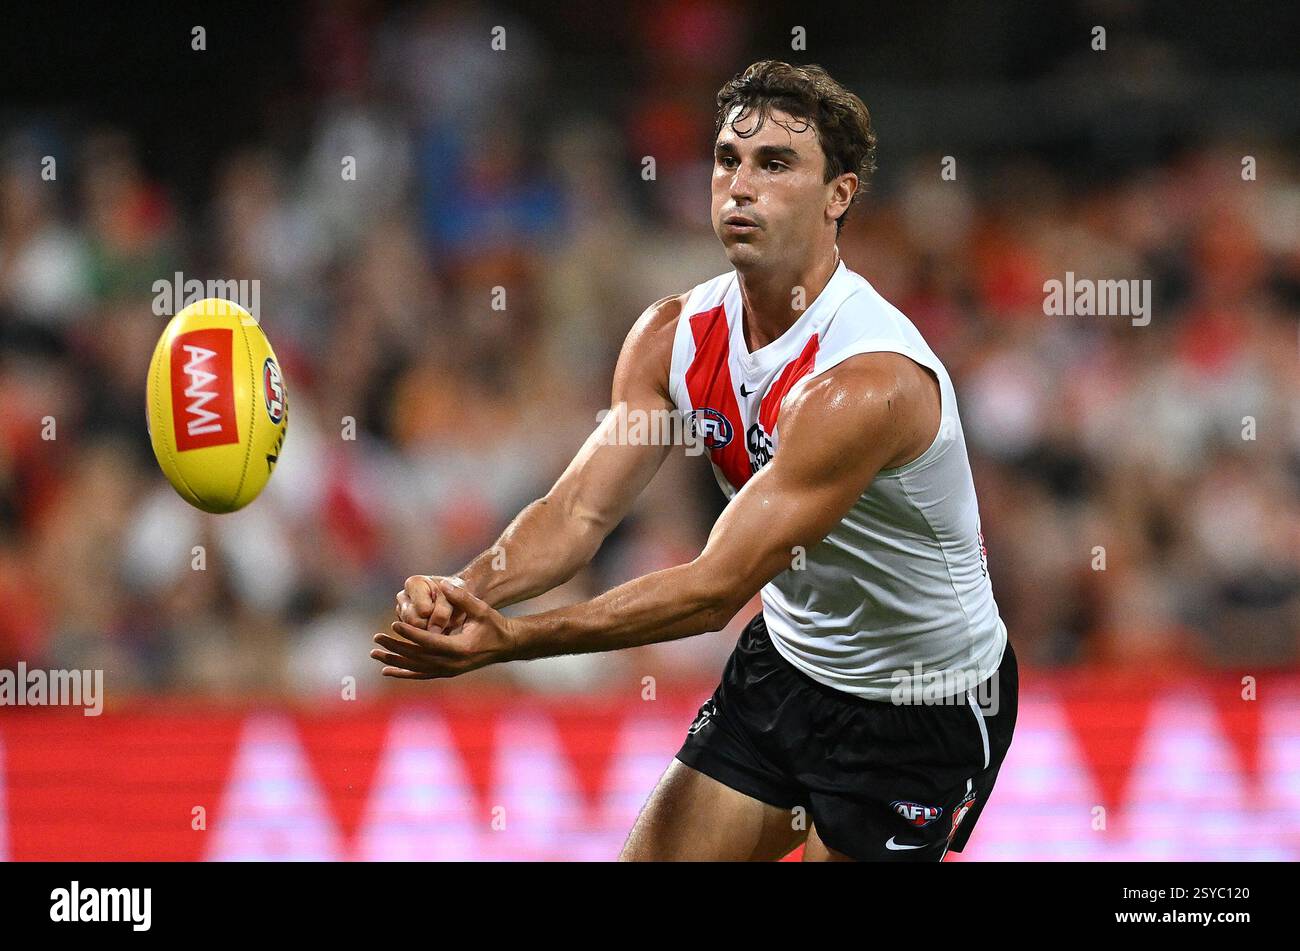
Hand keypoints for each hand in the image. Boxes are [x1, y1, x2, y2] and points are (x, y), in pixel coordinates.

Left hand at [373, 578, 518, 679]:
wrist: (506, 645)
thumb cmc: (495, 624)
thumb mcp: (481, 609)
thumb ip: (462, 598)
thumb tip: (443, 584)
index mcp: (461, 649)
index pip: (430, 642)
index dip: (411, 634)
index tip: (394, 624)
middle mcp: (453, 664)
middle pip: (418, 657)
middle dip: (396, 647)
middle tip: (377, 638)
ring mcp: (449, 671)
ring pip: (416, 668)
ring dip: (394, 661)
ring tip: (374, 654)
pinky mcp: (447, 672)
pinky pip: (421, 674)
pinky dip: (403, 672)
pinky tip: (386, 670)